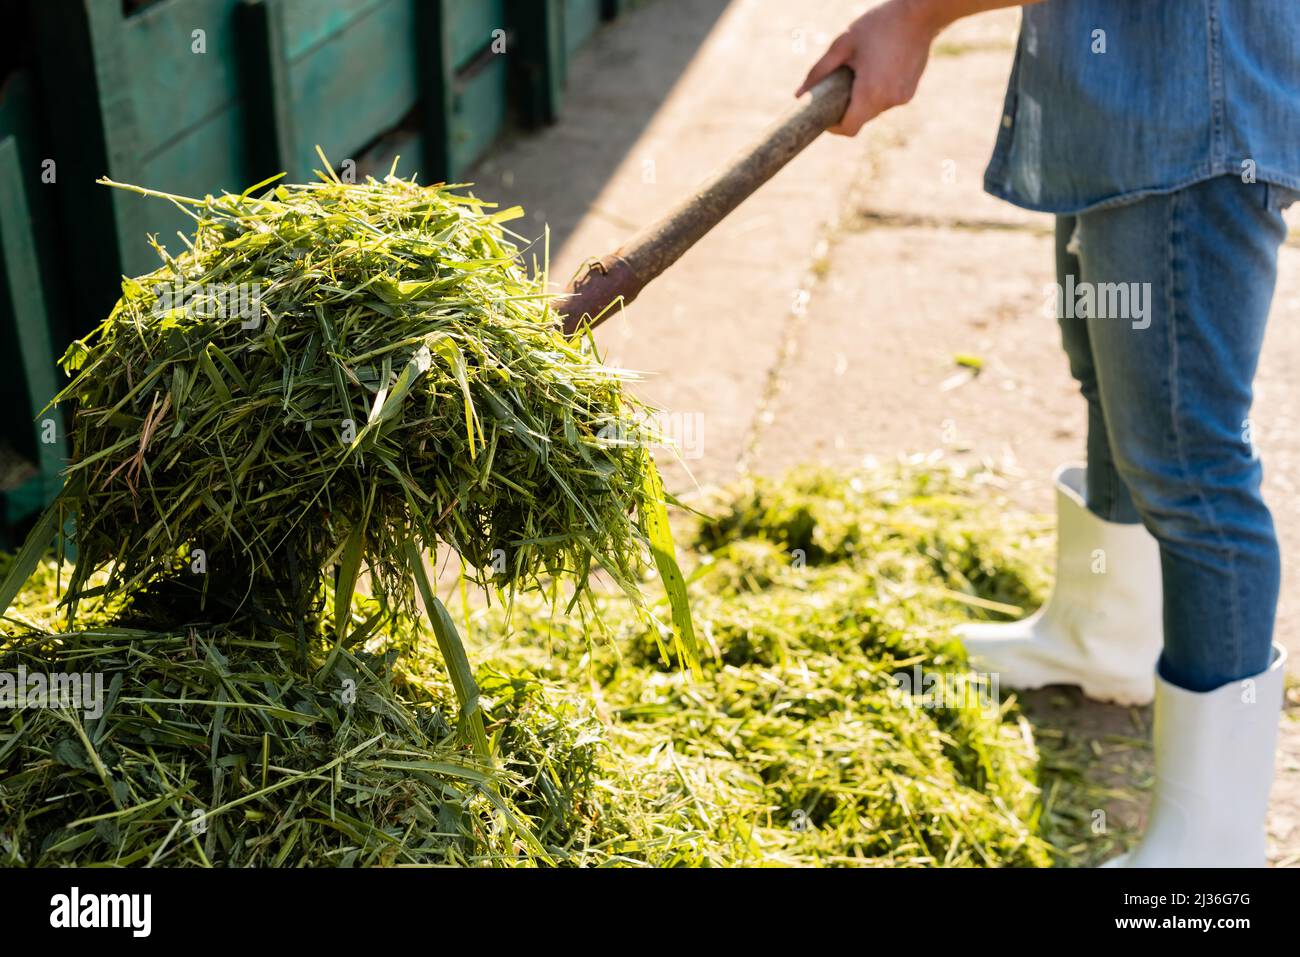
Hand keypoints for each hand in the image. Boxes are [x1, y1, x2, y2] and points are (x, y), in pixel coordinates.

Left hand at [796, 0, 940, 135]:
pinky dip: (878, 92)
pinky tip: (879, 69)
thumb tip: (798, 96)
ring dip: (863, 99)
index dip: (834, 128)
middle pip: (860, 119)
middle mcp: (888, 101)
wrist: (920, 14)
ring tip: (861, 72)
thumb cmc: (878, 25)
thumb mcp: (842, 44)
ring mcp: (902, 98)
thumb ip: (819, 72)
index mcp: (870, 92)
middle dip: (847, 108)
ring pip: (874, 110)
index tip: (825, 116)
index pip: (849, 128)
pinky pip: (887, 100)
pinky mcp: (909, 93)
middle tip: (839, 87)